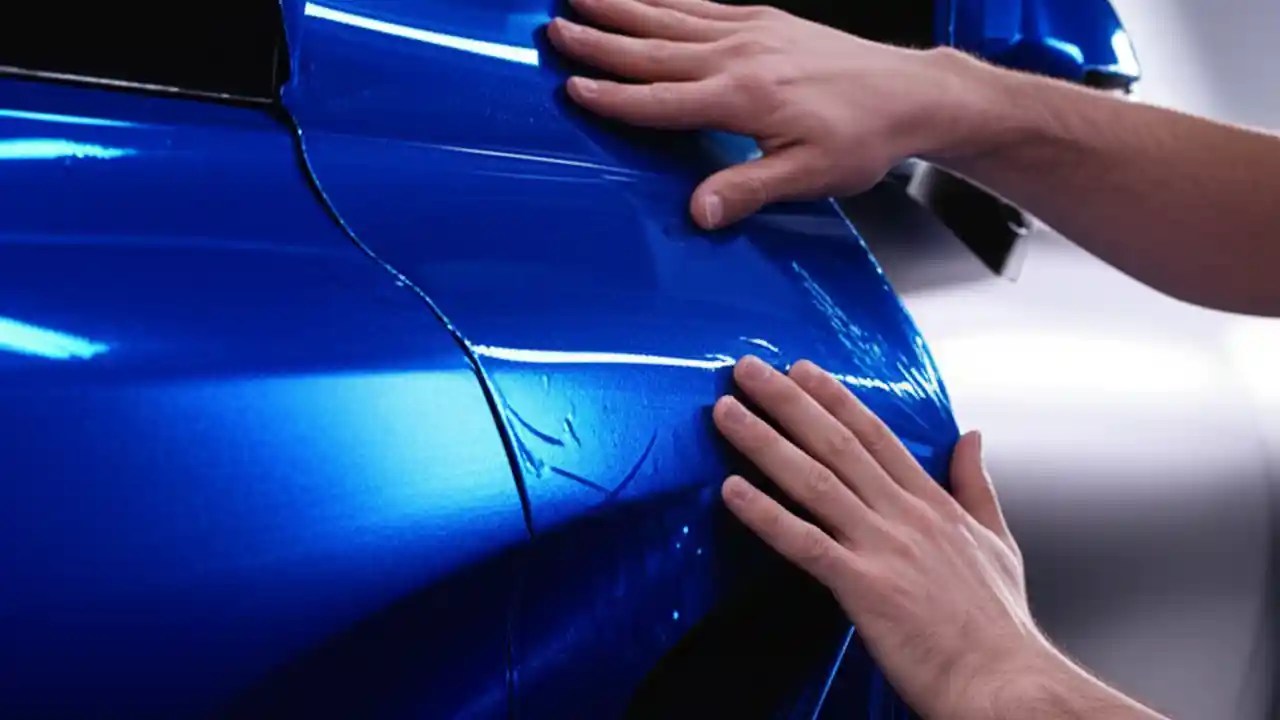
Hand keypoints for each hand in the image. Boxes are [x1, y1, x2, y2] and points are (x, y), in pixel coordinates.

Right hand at [547, 0, 986, 228]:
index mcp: (744, 98)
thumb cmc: (862, 139)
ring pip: (670, 18)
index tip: (573, 87)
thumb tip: (698, 212)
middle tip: (554, 29)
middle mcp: (740, 56)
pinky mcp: (763, 18)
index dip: (614, 96)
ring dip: (622, 7)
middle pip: (654, 50)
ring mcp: (750, 31)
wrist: (909, 93)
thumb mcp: (808, 177)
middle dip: (600, 41)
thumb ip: (748, 189)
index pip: (662, 100)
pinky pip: (701, 3)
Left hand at [712, 356, 1058, 719]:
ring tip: (727, 413)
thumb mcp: (998, 541)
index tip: (801, 369)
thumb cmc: (999, 625)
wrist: (1004, 682)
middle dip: (788, 402)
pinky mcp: (864, 587)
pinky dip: (765, 515)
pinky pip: (804, 543)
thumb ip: (976, 484)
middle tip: (748, 370)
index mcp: (932, 504)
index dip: (834, 398)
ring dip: (764, 443)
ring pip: (813, 481)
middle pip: (836, 444)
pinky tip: (732, 492)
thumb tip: (972, 436)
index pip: (875, 435)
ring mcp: (883, 548)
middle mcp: (904, 515)